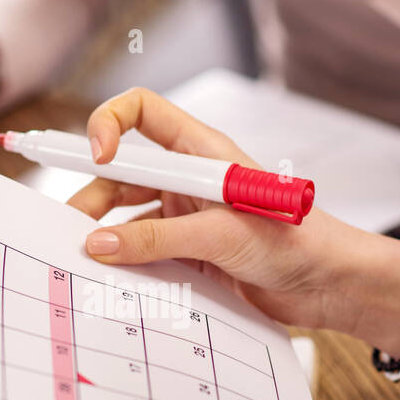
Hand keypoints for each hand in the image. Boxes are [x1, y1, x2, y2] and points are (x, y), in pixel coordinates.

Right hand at [68, 86, 380, 331]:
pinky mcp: (191, 254)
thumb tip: (98, 244)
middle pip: (122, 173)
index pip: (140, 113)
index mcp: (200, 153)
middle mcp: (190, 179)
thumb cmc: (295, 243)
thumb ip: (155, 239)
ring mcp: (189, 217)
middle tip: (69, 229)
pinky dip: (127, 265)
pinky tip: (114, 282)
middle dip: (92, 195)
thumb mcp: (220, 236)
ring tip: (84, 260)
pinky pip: (146, 254)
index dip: (109, 124)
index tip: (96, 157)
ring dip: (106, 235)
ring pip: (129, 217)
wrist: (330, 287)